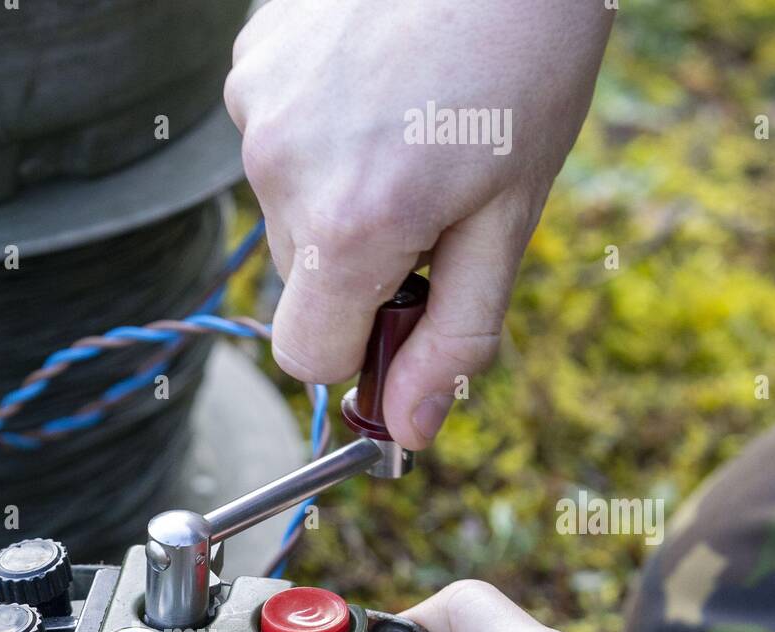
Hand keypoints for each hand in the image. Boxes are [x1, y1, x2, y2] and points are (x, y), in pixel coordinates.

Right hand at [225, 0, 613, 445]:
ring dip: (337, 195)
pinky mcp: (247, 64)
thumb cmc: (527, 56)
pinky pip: (274, 143)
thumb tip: (408, 432)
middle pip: (303, 285)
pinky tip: (370, 81)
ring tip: (404, 121)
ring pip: (287, 212)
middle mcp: (282, 174)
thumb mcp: (510, 214)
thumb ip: (456, 336)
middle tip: (430, 192)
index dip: (359, 346)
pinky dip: (318, 134)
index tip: (406, 306)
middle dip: (360, 264)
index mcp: (350, 226)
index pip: (306, 357)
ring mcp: (255, 113)